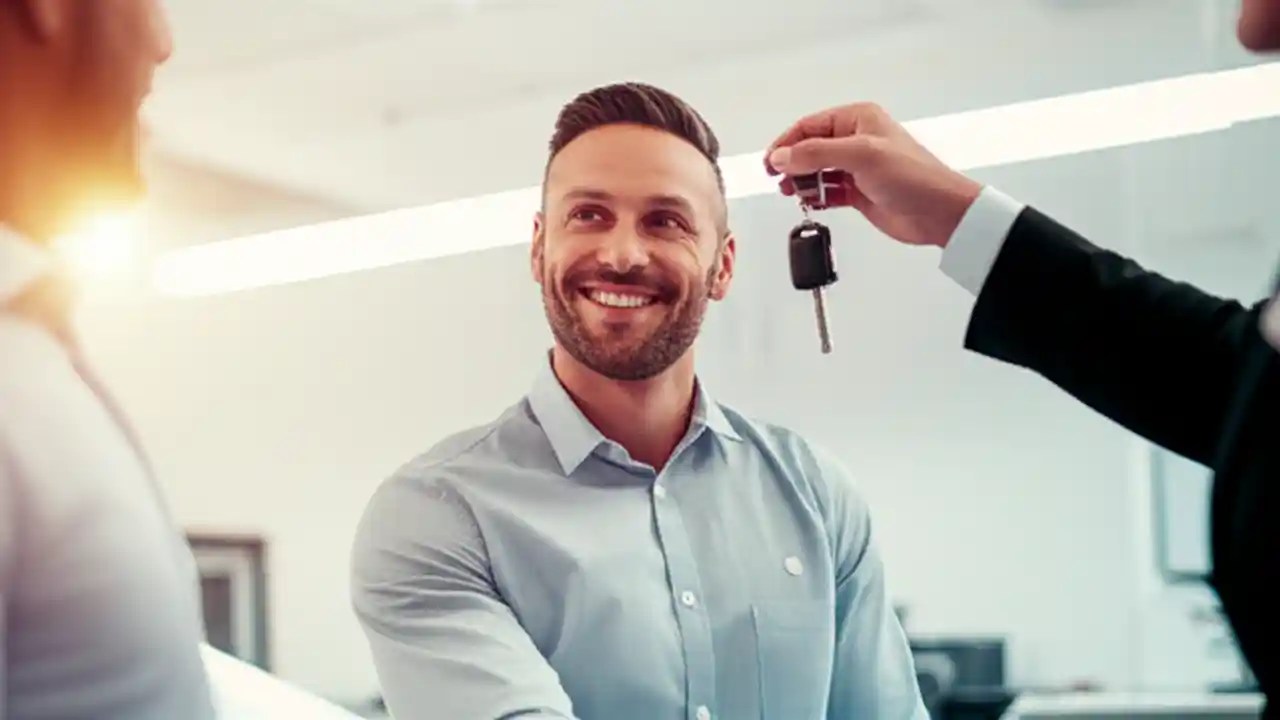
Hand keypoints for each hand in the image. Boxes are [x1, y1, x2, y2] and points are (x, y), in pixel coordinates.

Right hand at [765, 102, 982, 247]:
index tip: (772, 162)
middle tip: (780, 179)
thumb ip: (817, 154)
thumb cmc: (913, 176)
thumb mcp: (861, 156)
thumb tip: (783, 156)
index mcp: (858, 119)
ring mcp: (856, 167)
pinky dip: (815, 196)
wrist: (938, 212)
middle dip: (792, 163)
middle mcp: (856, 140)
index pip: (810, 126)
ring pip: (816, 171)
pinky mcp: (858, 191)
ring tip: (792, 192)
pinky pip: (827, 191)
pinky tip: (809, 201)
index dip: (787, 143)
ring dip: (802, 181)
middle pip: (809, 148)